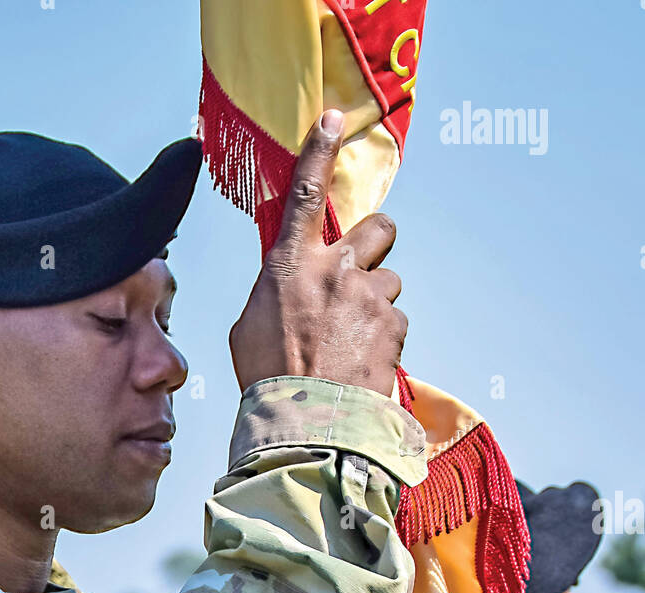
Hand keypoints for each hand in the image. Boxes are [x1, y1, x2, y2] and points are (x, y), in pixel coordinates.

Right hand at [229, 109, 406, 396]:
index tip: (333, 121)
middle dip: (377, 245)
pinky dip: (383, 341)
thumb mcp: (249, 328)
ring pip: (389, 284)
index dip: (320, 151)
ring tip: (352, 342)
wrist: (306, 420)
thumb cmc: (269, 379)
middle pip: (379, 229)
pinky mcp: (394, 328)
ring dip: (376, 305)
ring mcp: (369, 299)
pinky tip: (361, 364)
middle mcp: (336, 271)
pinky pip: (396, 324)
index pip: (308, 194)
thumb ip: (274, 297)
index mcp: (291, 265)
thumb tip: (286, 297)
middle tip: (363, 272)